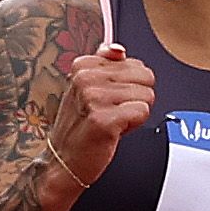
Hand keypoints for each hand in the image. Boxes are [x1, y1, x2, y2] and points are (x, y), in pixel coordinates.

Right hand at [54, 30, 153, 192]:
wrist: (63, 162)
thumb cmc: (78, 127)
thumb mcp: (85, 88)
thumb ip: (103, 64)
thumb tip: (118, 49)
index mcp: (83, 66)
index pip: (135, 64)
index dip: (128, 86)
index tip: (108, 99)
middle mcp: (87, 78)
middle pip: (146, 77)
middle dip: (135, 97)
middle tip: (112, 112)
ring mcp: (94, 98)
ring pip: (147, 95)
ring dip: (134, 113)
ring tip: (111, 121)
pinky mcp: (104, 118)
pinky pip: (143, 112)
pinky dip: (133, 125)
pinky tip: (114, 131)